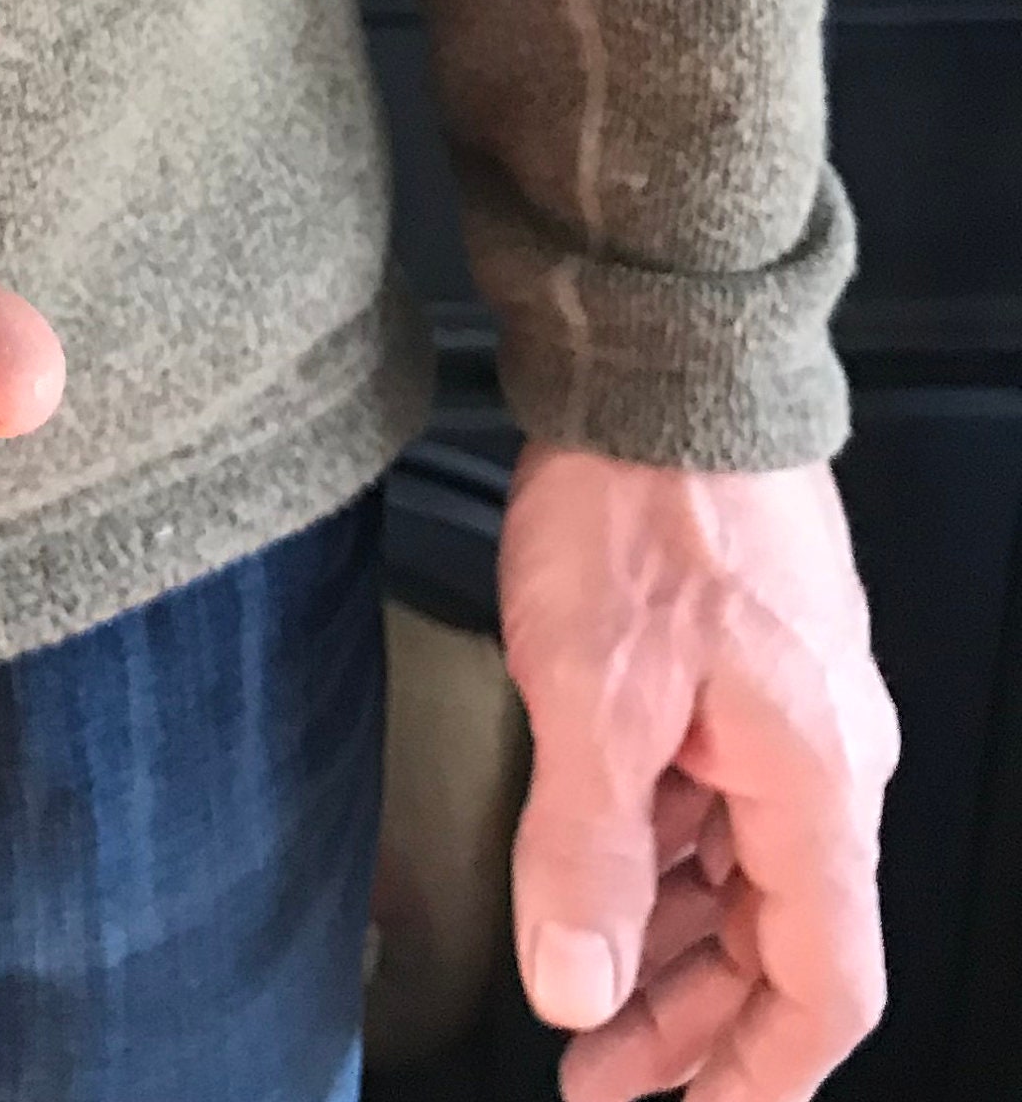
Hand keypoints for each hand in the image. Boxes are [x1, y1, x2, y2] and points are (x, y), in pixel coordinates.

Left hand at [499, 442, 899, 1101]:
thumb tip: (576, 984)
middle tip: (597, 1073)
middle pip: (777, 938)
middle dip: (691, 1019)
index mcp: (815, 786)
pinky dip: (657, 851)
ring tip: (582, 988)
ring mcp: (779, 709)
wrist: (660, 368)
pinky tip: (596, 869)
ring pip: (737, 869)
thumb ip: (583, 848)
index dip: (758, 1073)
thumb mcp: (591, 690)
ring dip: (666, 938)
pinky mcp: (733, 663)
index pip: (823, 984)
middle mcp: (820, 759)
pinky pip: (712, 797)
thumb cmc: (642, 507)